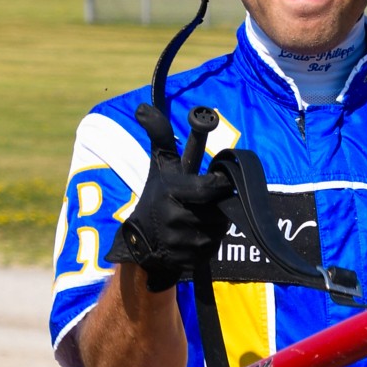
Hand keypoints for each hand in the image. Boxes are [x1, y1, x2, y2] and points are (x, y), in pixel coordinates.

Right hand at [107, 103, 229, 291]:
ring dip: (213, 222)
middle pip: (219, 208)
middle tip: (202, 202)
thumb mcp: (159, 166)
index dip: (220, 184)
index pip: (210, 187)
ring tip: (195, 218)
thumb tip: (143, 107)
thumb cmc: (155, 197)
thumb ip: (159, 136)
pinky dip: (209, 240)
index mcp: (173, 192)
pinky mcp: (192, 259)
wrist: (143, 244)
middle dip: (214, 204)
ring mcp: (185, 241)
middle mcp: (178, 218)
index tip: (223, 180)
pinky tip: (194, 235)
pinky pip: (215, 246)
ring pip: (219, 227)